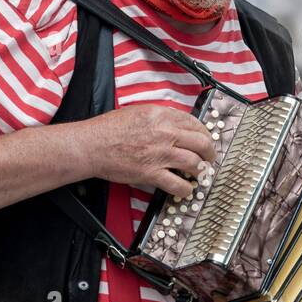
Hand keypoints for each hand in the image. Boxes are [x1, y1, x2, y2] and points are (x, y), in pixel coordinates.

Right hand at [80, 104, 217, 199]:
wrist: (91, 145)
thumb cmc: (109, 129)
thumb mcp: (138, 111)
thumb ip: (160, 116)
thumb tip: (176, 124)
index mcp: (161, 116)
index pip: (194, 123)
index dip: (204, 133)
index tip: (205, 139)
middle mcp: (165, 134)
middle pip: (200, 143)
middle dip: (209, 152)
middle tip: (209, 157)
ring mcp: (159, 154)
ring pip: (194, 164)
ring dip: (200, 171)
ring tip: (199, 174)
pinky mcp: (151, 173)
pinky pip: (177, 184)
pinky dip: (185, 189)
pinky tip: (186, 189)